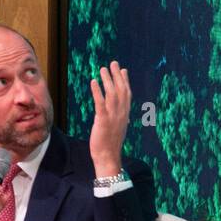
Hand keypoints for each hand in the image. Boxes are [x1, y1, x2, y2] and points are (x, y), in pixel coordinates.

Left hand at [89, 60, 130, 177]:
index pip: (127, 94)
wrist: (108, 157)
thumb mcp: (117, 129)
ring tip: (102, 68)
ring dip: (107, 80)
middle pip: (121, 90)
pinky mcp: (103, 121)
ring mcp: (113, 117)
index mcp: (125, 115)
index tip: (123, 70)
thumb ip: (119, 118)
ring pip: (112, 94)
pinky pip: (100, 103)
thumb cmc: (110, 145)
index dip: (125, 81)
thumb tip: (121, 114)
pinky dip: (97, 91)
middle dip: (117, 75)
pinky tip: (93, 82)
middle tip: (113, 63)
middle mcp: (121, 114)